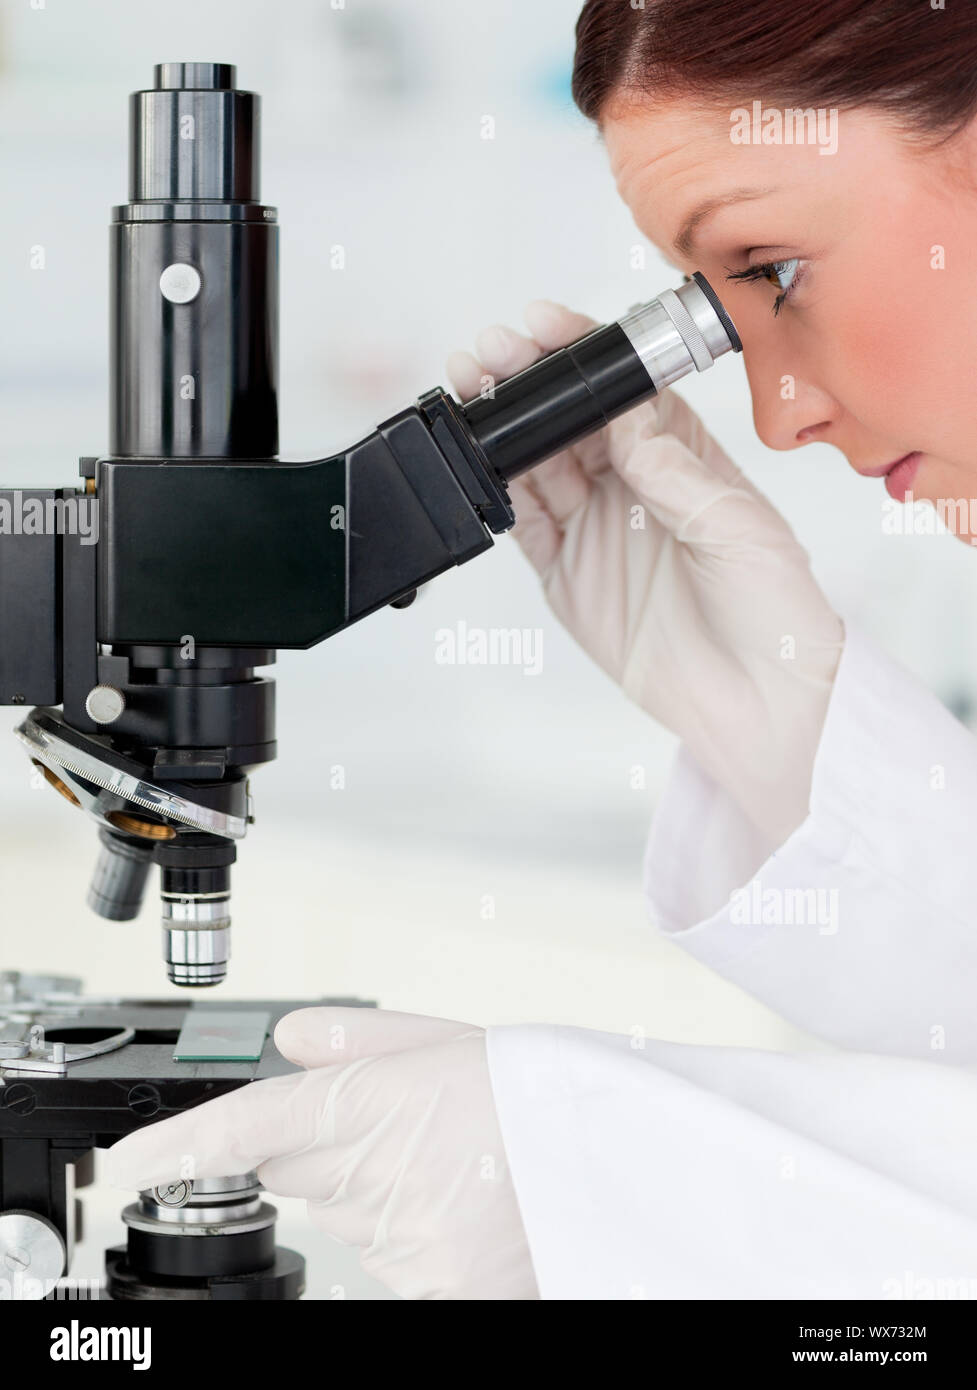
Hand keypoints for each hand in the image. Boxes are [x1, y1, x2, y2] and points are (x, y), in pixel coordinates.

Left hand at [104, 1008, 537, 1300]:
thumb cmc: (535, 1094)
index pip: (248, 1126)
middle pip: (297, 1171)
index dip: (180, 1146)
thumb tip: (292, 1035)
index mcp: (373, 1102)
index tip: (133, 1162)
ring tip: (449, 1163)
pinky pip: (386, 1263)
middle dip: (323, 1152)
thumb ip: (361, 1040)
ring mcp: (399, 1240)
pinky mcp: (429, 1286)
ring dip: (375, 1192)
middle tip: (399, 1127)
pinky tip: (459, 1207)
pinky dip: (410, 1235)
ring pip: (345, 1214)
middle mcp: (375, 1176)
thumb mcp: (451, 1040)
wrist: (614, 1161)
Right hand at [447, 302, 843, 841]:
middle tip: (489, 354)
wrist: (760, 704)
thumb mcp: (737, 527)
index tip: (542, 326)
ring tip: (470, 393)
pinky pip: (523, 526)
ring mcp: (596, 528)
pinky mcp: (568, 576)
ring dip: (501, 427)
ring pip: (535, 463)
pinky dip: (498, 495)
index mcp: (682, 457)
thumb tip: (624, 419)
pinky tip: (480, 465)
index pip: (621, 388)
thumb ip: (673, 472)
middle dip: (526, 379)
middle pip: (567, 417)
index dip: (580, 353)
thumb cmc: (774, 610)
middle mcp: (633, 485)